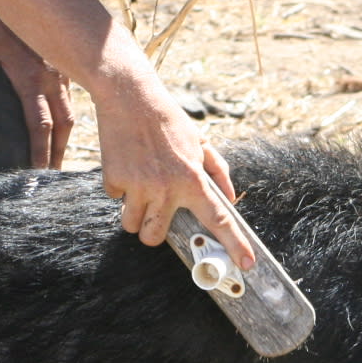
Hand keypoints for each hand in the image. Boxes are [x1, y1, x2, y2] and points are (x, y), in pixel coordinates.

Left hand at [0, 9, 74, 168]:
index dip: (40, 154)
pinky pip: (70, 100)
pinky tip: (62, 128)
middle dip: (57, 155)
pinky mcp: (66, 68)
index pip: (40, 127)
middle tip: (52, 179)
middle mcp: (53, 82)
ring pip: (70, 115)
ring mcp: (63, 75)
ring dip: (64, 141)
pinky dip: (66, 119)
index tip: (38, 176)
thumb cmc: (3, 16)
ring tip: (58, 161)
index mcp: (33, 81)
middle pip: (62, 128)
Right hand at [95, 77, 254, 269]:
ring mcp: (139, 187)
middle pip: (155, 238)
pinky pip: (115, 200)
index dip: (234, 244)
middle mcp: (167, 188)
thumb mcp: (200, 142)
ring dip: (134, 213)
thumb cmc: (168, 120)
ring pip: (132, 226)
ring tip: (138, 186)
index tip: (246, 264)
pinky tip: (125, 165)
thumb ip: (218, 172)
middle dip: (152, 230)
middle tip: (154, 210)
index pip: (218, 218)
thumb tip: (230, 199)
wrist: (130, 98)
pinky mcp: (115, 180)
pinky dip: (119, 188)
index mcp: (193, 179)